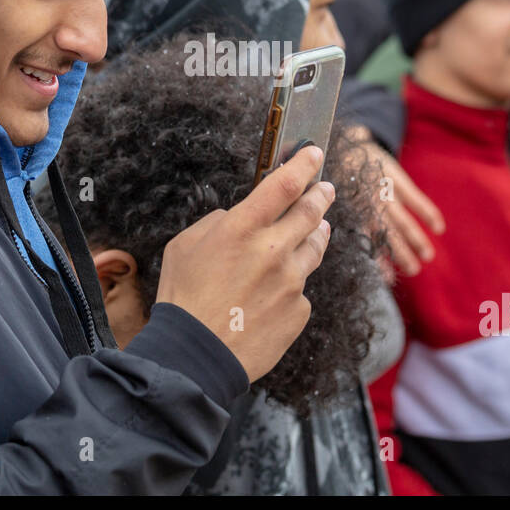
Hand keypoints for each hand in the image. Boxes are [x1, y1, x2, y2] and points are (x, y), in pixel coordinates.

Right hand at [155, 145, 334, 381]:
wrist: (197, 356)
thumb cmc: (184, 298)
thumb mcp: (184, 246)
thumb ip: (217, 223)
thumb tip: (238, 218)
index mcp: (242, 228)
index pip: (284, 183)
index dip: (303, 163)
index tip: (313, 154)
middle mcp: (273, 250)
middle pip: (311, 211)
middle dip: (320, 195)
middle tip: (325, 189)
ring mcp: (291, 282)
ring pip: (314, 248)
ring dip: (316, 234)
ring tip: (317, 228)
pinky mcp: (299, 311)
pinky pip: (301, 290)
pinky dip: (292, 285)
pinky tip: (275, 292)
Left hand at [352, 134, 444, 281]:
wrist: (345, 144)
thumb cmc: (341, 180)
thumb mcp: (338, 202)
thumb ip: (351, 227)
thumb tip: (365, 257)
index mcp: (352, 210)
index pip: (366, 239)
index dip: (378, 258)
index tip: (389, 277)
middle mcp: (368, 202)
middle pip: (387, 231)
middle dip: (401, 253)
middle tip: (414, 270)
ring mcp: (384, 189)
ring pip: (402, 217)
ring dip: (416, 237)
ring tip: (427, 256)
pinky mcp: (396, 177)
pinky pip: (414, 196)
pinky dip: (427, 211)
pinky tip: (438, 227)